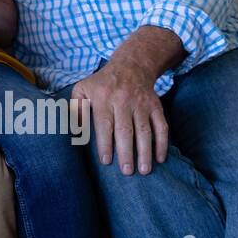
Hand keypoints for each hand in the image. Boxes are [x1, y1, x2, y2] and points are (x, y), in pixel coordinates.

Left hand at [70, 57, 169, 174]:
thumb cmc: (102, 84)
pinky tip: (160, 158)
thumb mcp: (82, 89)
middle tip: (127, 172)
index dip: (105, 144)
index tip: (106, 161)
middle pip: (125, 130)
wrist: (130, 66)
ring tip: (144, 170)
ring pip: (145, 130)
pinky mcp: (156, 106)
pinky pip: (161, 126)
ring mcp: (141, 104)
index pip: (104, 125)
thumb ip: (77, 109)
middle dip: (126, 152)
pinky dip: (162, 142)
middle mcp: (123, 101)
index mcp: (103, 99)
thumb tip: (75, 130)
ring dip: (145, 152)